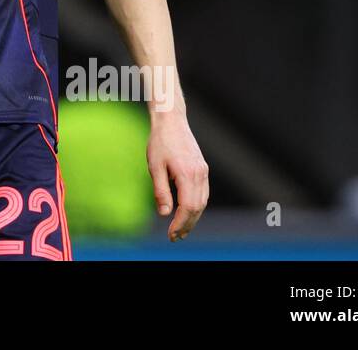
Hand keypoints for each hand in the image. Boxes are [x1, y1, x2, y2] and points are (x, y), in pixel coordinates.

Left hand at [147, 110, 208, 240]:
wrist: (171, 120)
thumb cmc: (160, 142)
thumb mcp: (154, 166)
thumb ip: (160, 191)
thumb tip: (164, 213)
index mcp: (187, 174)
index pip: (187, 207)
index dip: (179, 223)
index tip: (170, 234)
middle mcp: (199, 174)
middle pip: (197, 208)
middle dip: (187, 225)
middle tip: (175, 237)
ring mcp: (203, 171)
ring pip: (203, 202)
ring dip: (193, 218)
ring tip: (181, 229)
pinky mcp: (203, 168)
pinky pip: (203, 193)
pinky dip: (197, 206)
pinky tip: (188, 212)